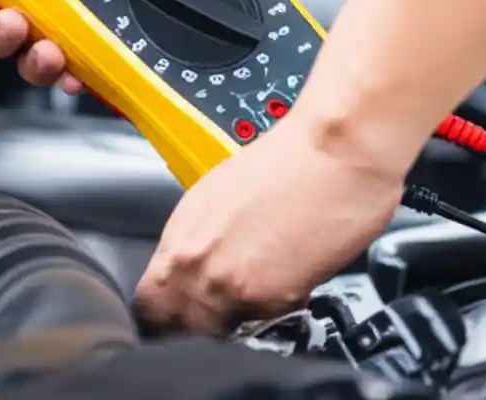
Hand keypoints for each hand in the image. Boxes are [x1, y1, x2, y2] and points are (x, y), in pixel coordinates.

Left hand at [133, 113, 406, 335]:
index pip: (149, 299)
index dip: (163, 312)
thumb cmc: (288, 162)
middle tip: (220, 311)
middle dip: (196, 323)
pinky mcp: (270, 300)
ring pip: (216, 331)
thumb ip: (201, 239)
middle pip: (178, 322)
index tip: (176, 314)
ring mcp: (229, 286)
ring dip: (234, 322)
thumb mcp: (219, 196)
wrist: (335, 154)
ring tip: (259, 295)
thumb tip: (203, 264)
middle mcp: (195, 263)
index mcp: (180, 234)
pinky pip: (262, 325)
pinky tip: (289, 284)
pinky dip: (274, 313)